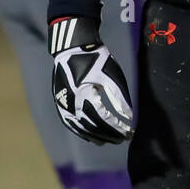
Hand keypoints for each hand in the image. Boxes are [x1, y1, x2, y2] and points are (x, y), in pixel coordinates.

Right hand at [50, 16, 134, 144]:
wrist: (72, 48)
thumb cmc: (96, 60)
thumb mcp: (112, 77)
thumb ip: (120, 99)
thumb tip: (129, 118)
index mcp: (84, 95)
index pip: (104, 119)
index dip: (117, 128)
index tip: (129, 133)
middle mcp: (71, 103)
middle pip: (92, 127)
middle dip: (108, 135)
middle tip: (122, 138)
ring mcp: (63, 104)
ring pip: (80, 128)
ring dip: (96, 136)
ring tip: (110, 140)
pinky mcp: (60, 103)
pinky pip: (70, 123)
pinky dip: (82, 132)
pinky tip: (91, 137)